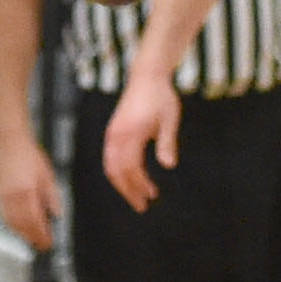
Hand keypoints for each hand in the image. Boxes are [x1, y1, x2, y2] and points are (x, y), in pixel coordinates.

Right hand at [0, 134, 61, 252]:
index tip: (48, 243)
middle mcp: (14, 198)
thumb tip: (57, 214)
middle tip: (42, 244)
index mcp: (27, 192)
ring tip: (33, 238)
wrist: (11, 144)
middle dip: (33, 238)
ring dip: (23, 233)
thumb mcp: (47, 176)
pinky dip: (13, 225)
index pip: (35, 221)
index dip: (42, 235)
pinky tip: (20, 226)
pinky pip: (6, 217)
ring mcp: (4, 198)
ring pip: (13, 224)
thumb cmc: (29, 156)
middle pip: (23, 226)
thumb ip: (52, 198)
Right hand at [100, 69, 180, 213]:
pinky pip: (110, 158)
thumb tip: (169, 165)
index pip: (131, 168)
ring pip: (110, 166)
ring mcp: (112, 133)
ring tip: (138, 195)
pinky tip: (132, 178)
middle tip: (142, 206)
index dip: (140, 186)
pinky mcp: (112, 131)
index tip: (152, 196)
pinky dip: (118, 172)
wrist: (146, 75)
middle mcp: (117, 135)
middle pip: (117, 172)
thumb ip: (167, 142)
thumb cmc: (161, 96)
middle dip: (129, 191)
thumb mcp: (169, 119)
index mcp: (131, 133)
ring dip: (123, 184)